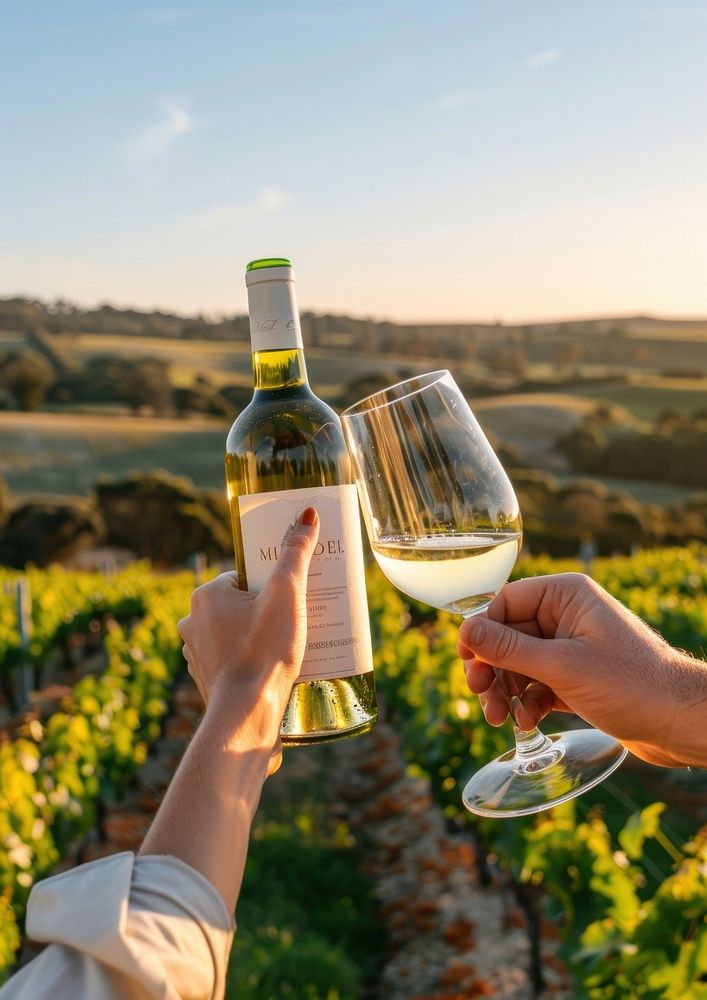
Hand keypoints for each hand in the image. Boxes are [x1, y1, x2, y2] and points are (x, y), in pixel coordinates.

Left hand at [177, 507, 319, 771]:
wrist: (247, 716)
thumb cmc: (265, 651)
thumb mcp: (289, 593)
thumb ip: (297, 552)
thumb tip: (306, 514)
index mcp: (207, 595)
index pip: (246, 577)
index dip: (273, 585)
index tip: (294, 597)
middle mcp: (193, 622)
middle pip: (242, 605)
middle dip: (268, 612)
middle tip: (298, 622)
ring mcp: (197, 654)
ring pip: (236, 634)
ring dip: (259, 638)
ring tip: (291, 648)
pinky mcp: (207, 681)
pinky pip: (233, 661)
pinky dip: (251, 663)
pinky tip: (275, 672)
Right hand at [457, 572, 706, 767]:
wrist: (680, 722)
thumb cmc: (631, 684)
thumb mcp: (562, 666)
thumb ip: (509, 649)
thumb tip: (465, 631)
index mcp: (565, 595)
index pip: (504, 602)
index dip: (480, 631)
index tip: (466, 661)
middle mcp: (566, 615)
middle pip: (506, 635)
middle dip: (491, 668)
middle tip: (480, 694)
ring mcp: (570, 647)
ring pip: (518, 663)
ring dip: (506, 691)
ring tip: (501, 719)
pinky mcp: (575, 676)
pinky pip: (536, 683)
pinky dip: (527, 702)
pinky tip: (528, 722)